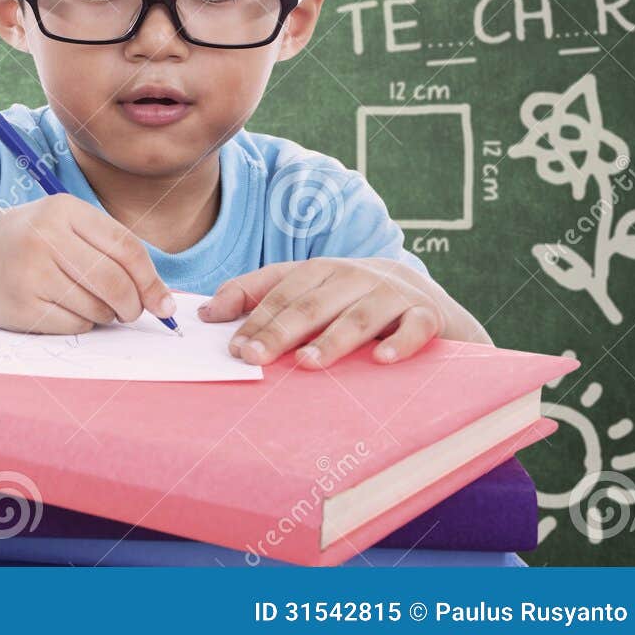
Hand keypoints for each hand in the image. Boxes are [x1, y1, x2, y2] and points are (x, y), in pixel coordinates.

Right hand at [0, 194, 175, 334]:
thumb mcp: (63, 225)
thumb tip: (160, 296)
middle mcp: (44, 237)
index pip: (125, 247)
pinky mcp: (19, 305)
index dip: (151, 279)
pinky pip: (73, 324)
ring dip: (105, 314)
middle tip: (132, 312)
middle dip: (133, 304)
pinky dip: (82, 324)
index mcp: (63, 209)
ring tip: (90, 304)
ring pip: (96, 306)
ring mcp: (29, 272)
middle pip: (114, 281)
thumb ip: (109, 250)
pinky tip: (65, 310)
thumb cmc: (27, 240)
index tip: (162, 301)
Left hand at [195, 257, 490, 367]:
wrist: (429, 301)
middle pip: (311, 304)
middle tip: (254, 357)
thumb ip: (257, 298)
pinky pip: (414, 327)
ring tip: (307, 363)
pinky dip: (400, 343)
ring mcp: (391, 293)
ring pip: (358, 316)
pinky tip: (383, 360)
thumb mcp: (307, 294)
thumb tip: (205, 313)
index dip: (254, 318)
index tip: (232, 347)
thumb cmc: (353, 302)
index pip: (279, 292)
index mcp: (320, 270)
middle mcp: (353, 276)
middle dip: (280, 331)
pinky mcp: (428, 313)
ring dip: (332, 340)